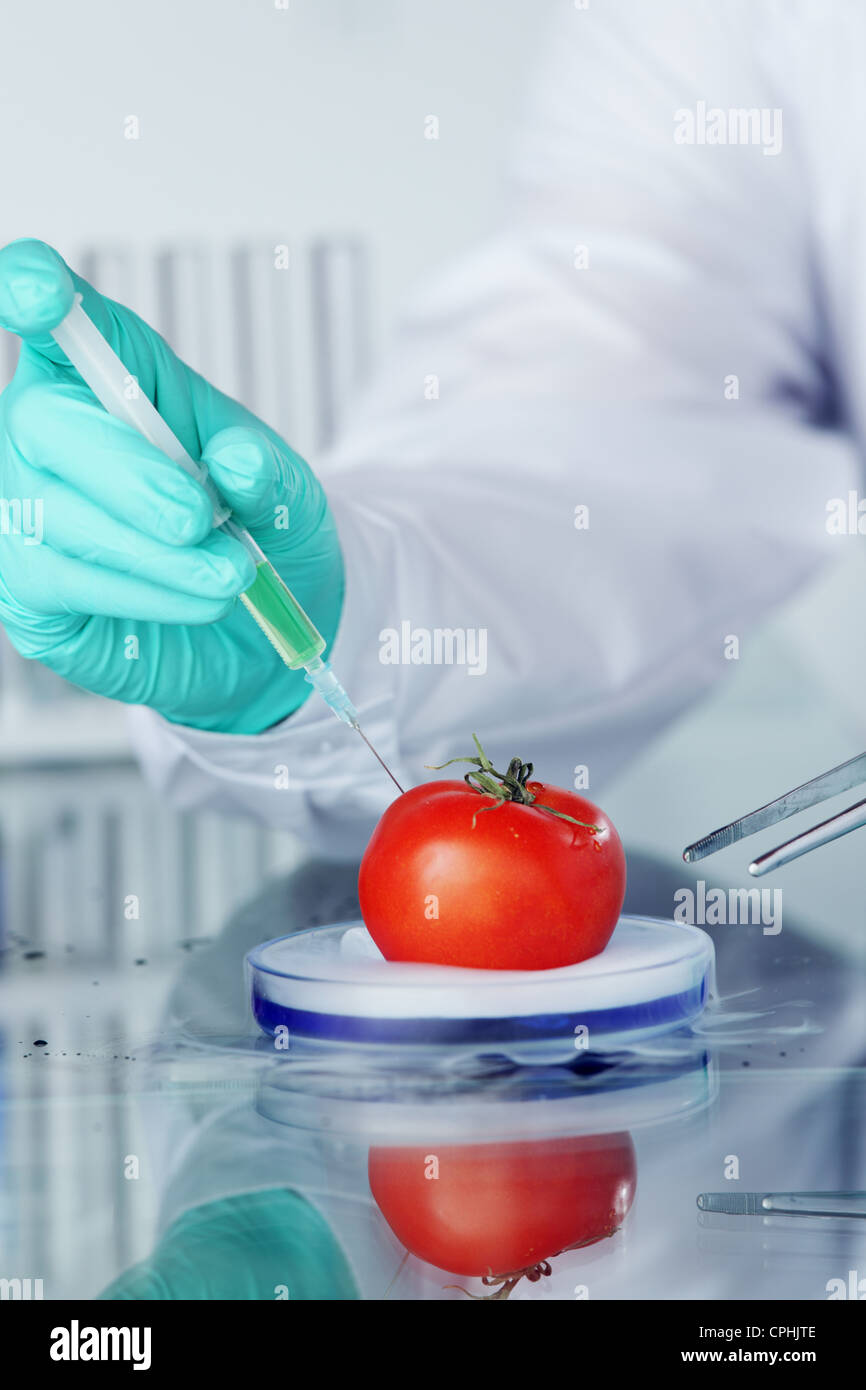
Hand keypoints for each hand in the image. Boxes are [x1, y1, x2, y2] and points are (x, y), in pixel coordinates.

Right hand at [0, 239, 343, 733]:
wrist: (264, 610)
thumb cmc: (255, 521)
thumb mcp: (285, 485)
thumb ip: (264, 468)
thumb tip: (236, 465)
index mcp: (107, 374)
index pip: (58, 320)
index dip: (33, 290)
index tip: (40, 289)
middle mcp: (45, 433)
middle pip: (45, 423)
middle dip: (131, 475)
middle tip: (202, 517)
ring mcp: (24, 511)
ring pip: (57, 517)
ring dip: (158, 553)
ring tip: (231, 571)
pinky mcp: (29, 592)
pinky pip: (70, 586)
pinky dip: (149, 595)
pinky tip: (201, 598)